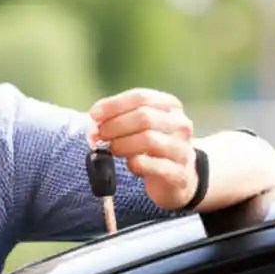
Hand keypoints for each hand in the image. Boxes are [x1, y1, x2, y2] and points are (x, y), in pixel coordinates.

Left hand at [88, 88, 197, 209]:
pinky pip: (153, 165)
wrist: (178, 175)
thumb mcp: (140, 126)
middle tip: (98, 136)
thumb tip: (93, 118)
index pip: (140, 97)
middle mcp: (180, 124)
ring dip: (122, 144)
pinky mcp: (178, 173)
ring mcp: (181, 148)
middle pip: (144, 117)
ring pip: (148, 139)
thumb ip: (119, 118)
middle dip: (115, 125)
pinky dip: (135, 164)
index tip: (93, 115)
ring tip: (111, 149)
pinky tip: (129, 164)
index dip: (113, 105)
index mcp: (170, 106)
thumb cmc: (152, 146)